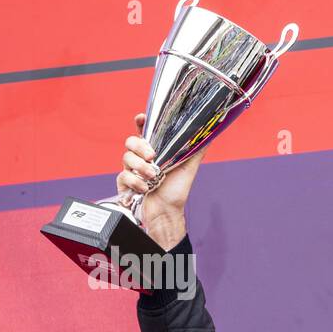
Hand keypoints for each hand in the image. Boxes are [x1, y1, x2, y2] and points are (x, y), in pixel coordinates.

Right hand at [116, 112, 204, 247]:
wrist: (167, 213)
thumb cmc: (176, 191)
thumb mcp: (189, 168)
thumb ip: (195, 150)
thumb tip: (209, 132)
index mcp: (154, 151)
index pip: (144, 132)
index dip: (141, 123)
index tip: (141, 118)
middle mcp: (141, 158)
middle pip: (131, 141)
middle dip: (140, 147)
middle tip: (152, 157)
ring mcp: (131, 170)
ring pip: (126, 157)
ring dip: (141, 167)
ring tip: (154, 177)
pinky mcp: (124, 183)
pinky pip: (123, 176)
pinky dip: (136, 182)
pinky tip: (146, 188)